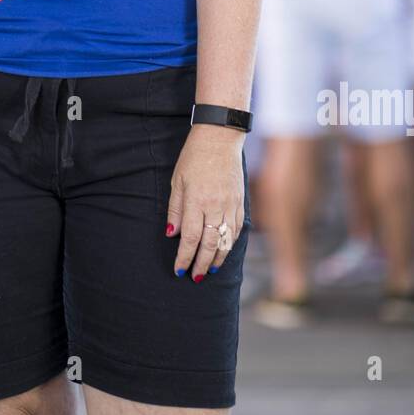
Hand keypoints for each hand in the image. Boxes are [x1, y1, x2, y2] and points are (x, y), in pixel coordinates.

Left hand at [165, 127, 246, 279]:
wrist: (220, 137)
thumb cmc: (194, 157)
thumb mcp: (177, 180)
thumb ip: (175, 209)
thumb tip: (173, 234)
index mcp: (196, 200)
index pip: (191, 238)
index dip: (184, 257)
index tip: (179, 270)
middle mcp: (215, 205)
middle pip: (210, 244)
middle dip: (201, 264)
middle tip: (195, 277)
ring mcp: (230, 204)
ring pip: (226, 240)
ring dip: (218, 258)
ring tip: (210, 270)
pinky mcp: (240, 201)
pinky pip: (236, 229)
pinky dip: (230, 244)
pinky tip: (224, 251)